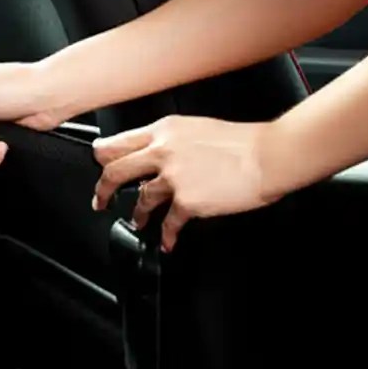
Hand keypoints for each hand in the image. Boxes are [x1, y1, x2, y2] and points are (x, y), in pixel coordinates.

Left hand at [91, 116, 282, 251]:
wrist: (269, 155)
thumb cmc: (242, 142)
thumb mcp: (196, 127)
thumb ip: (170, 139)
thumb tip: (154, 153)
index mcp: (164, 130)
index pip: (119, 142)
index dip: (102, 157)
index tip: (98, 165)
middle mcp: (162, 152)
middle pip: (115, 171)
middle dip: (103, 190)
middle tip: (100, 200)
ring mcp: (173, 177)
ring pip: (140, 199)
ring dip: (138, 215)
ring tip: (139, 221)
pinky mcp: (187, 201)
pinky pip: (168, 223)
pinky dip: (167, 235)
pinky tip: (168, 240)